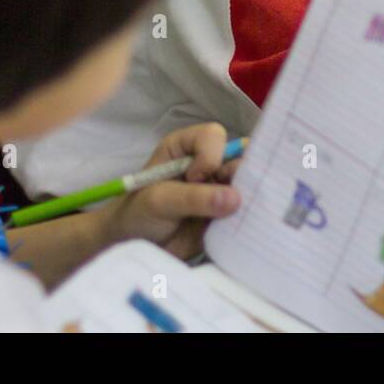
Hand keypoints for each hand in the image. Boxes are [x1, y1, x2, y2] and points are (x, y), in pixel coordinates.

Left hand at [105, 122, 241, 258]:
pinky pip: (246, 210)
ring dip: (249, 197)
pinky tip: (247, 226)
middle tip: (233, 199)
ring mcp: (217, 189)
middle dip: (240, 175)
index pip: (213, 136)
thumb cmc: (137, 213)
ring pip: (247, 184)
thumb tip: (236, 198)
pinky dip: (250, 217)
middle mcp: (206, 164)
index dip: (210, 156)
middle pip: (238, 157)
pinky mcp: (224, 213)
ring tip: (241, 214)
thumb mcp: (159, 201)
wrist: (133, 247)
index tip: (194, 179)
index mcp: (186, 147)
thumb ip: (193, 197)